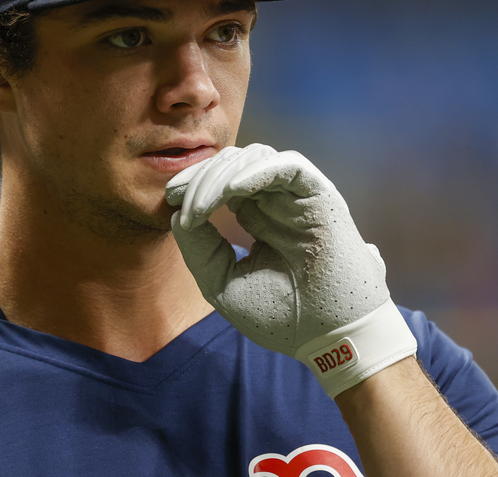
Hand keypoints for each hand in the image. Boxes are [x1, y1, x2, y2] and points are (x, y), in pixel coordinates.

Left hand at [166, 144, 416, 397]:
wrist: (328, 340)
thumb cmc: (282, 317)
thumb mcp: (222, 282)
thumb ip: (200, 248)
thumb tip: (180, 213)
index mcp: (259, 218)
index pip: (222, 182)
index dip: (194, 182)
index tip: (169, 196)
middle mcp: (278, 202)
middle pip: (234, 163)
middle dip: (201, 175)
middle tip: (178, 195)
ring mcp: (298, 198)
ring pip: (257, 157)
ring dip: (223, 174)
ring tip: (203, 204)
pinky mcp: (321, 197)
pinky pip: (288, 166)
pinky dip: (258, 171)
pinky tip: (233, 191)